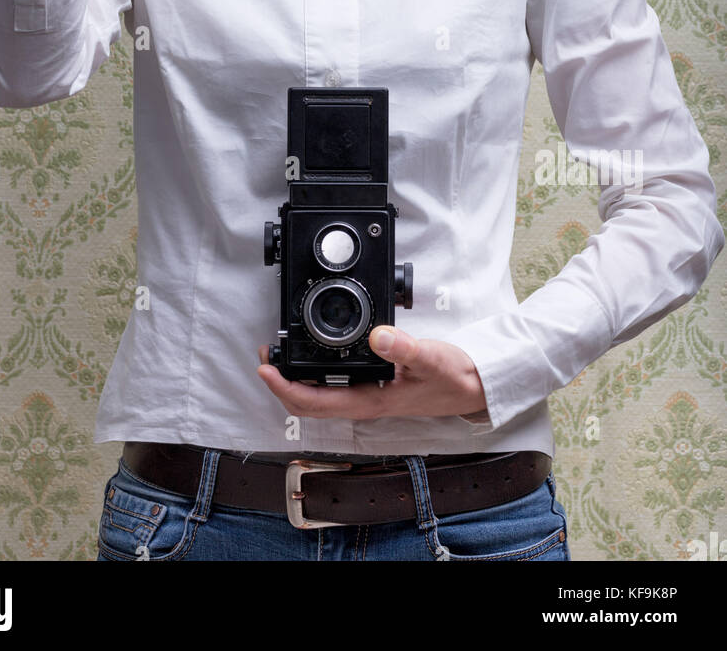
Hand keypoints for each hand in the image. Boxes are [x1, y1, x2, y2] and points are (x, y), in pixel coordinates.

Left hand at [257, 326, 488, 421]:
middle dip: (281, 384)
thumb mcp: (431, 357)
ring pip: (320, 397)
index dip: (285, 388)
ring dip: (294, 381)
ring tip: (278, 358)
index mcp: (371, 401)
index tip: (266, 370)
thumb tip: (378, 336)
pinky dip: (314, 376)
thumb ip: (405, 347)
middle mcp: (364, 403)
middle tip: (264, 358)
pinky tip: (311, 361)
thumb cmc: (454, 377)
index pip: (317, 403)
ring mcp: (368, 397)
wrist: (475, 387)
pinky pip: (334, 387)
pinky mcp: (374, 388)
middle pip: (310, 404)